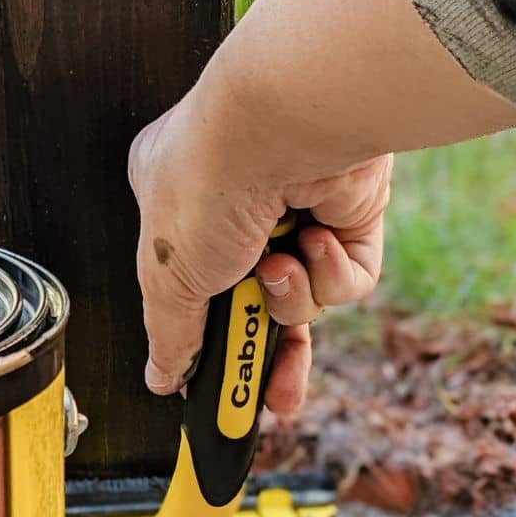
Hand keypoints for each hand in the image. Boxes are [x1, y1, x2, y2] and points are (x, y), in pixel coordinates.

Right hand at [129, 90, 391, 413]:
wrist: (286, 127)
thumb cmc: (208, 178)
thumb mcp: (166, 277)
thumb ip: (168, 334)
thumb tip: (162, 377)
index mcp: (176, 203)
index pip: (192, 287)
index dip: (205, 337)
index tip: (209, 385)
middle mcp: (239, 204)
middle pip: (253, 303)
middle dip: (259, 348)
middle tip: (256, 388)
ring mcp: (300, 208)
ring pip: (303, 298)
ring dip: (290, 299)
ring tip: (277, 270)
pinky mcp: (353, 213)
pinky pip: (347, 278)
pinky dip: (330, 275)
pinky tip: (315, 244)